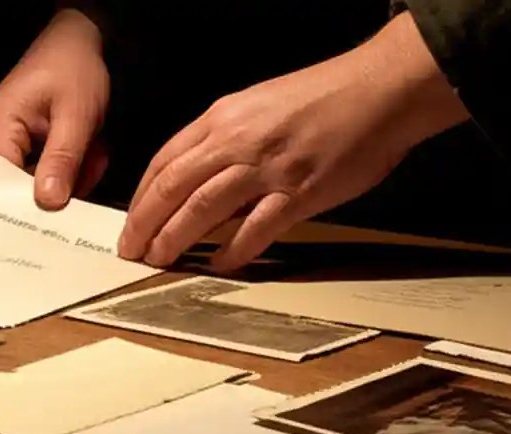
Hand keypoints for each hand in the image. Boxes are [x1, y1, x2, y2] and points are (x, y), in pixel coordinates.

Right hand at [0, 9, 110, 209]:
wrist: (79, 44)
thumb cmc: (74, 70)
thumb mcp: (76, 116)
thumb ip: (62, 160)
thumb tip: (47, 204)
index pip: (3, 185)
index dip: (29, 206)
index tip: (60, 220)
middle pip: (20, 188)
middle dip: (62, 183)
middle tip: (92, 163)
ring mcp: (7, 142)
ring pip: (38, 183)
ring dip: (72, 174)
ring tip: (94, 152)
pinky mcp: (24, 146)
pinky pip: (45, 172)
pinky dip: (70, 167)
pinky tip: (88, 152)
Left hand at [117, 11, 469, 271]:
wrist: (380, 90)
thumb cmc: (324, 98)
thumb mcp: (260, 105)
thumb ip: (228, 141)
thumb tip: (201, 181)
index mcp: (224, 117)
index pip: (165, 160)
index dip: (141, 197)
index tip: (131, 223)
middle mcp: (238, 140)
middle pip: (172, 187)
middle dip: (144, 224)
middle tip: (131, 252)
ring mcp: (267, 167)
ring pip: (201, 208)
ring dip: (174, 239)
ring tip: (160, 261)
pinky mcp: (299, 192)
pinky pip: (254, 229)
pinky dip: (231, 251)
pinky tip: (218, 265)